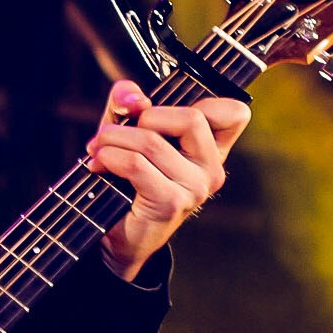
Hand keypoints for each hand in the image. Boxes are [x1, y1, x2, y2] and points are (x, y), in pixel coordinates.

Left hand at [87, 82, 247, 279]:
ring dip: (113, 139)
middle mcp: (212, 169)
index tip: (163, 114)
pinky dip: (110, 158)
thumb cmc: (125, 178)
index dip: (201, 101)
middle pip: (191, 118)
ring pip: (153, 141)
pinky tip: (98, 165)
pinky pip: (136, 164)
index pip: (234, 114)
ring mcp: (195, 188)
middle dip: (144, 118)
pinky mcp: (171, 203)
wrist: (115, 235)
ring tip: (97, 149)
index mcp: (212, 150)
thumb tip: (135, 97)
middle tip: (117, 133)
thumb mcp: (127, 130)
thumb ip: (128, 102)